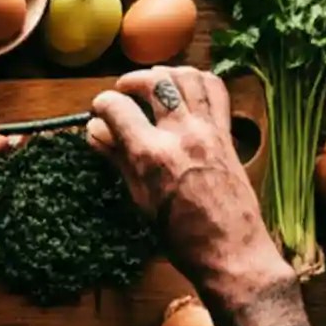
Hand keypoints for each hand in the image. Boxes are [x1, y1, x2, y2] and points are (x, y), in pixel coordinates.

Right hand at [86, 67, 289, 298]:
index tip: (98, 111)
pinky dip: (198, 81)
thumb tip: (94, 131)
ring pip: (188, 77)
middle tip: (123, 92)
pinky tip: (185, 89)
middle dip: (132, 81)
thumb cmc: (180, 236)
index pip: (118, 108)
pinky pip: (216, 91)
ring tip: (153, 84)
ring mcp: (209, 131)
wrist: (231, 251)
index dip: (102, 104)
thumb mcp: (139, 199)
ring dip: (166, 74)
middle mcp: (181, 135)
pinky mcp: (227, 134)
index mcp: (152, 155)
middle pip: (155, 82)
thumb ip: (117, 158)